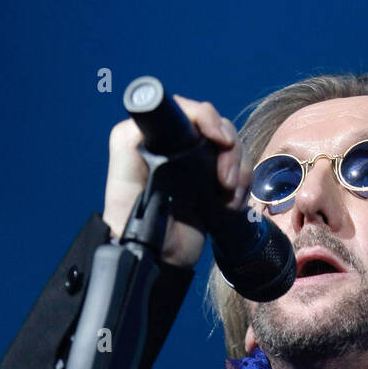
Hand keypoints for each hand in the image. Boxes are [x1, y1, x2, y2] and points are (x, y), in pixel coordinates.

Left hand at [102, 95, 252, 267]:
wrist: (155, 256)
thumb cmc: (131, 215)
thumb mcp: (124, 168)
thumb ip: (133, 138)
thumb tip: (159, 120)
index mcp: (158, 136)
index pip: (190, 111)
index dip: (208, 119)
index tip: (218, 138)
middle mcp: (181, 146)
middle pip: (219, 127)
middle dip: (229, 151)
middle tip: (225, 180)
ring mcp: (200, 166)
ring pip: (234, 148)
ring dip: (239, 170)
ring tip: (228, 197)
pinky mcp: (215, 186)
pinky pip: (241, 173)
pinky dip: (243, 187)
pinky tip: (231, 204)